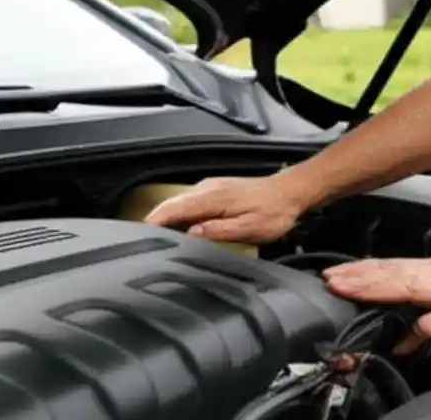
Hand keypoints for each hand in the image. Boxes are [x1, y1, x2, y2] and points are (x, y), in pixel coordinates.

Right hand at [142, 175, 305, 242]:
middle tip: (141, 243)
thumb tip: (192, 235)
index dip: (154, 223)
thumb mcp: (249, 228)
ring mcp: (210, 187)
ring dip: (165, 218)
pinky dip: (178, 215)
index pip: (173, 209)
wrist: (291, 193)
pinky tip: (179, 228)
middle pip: (170, 204)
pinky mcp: (216, 190)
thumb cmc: (275, 212)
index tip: (139, 237)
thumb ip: (219, 231)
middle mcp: (208, 188)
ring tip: (155, 239)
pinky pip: (188, 202)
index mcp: (213, 198)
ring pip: (178, 202)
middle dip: (154, 221)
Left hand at [322, 256, 430, 359]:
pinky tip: (401, 344)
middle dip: (360, 277)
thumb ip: (417, 298)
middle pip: (394, 273)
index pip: (391, 265)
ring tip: (353, 293)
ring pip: (409, 287)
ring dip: (378, 289)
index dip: (361, 270)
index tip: (334, 275)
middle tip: (332, 280)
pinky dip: (416, 333)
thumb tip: (385, 300)